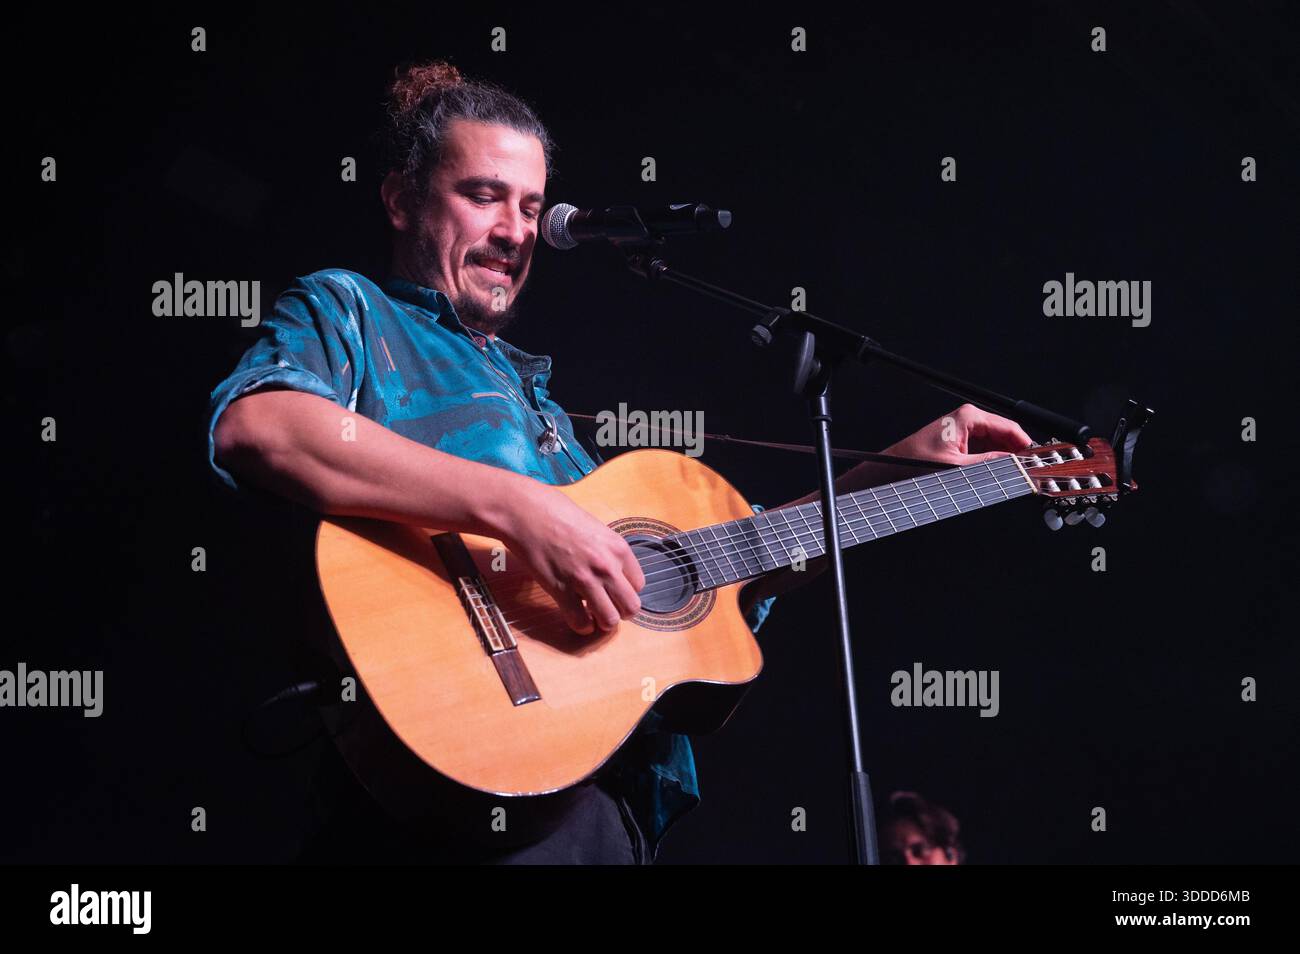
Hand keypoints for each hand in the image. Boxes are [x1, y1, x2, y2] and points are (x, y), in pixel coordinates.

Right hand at [499, 485, 643, 635]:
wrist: (526, 512)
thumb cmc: (558, 513)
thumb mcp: (595, 528)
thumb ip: (607, 551)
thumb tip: (613, 571)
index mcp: (618, 548)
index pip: (639, 584)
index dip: (626, 590)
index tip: (613, 590)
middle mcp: (607, 566)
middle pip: (631, 607)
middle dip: (620, 611)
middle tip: (607, 606)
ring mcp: (584, 580)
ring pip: (609, 620)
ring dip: (602, 621)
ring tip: (593, 615)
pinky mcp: (561, 591)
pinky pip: (580, 622)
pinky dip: (581, 626)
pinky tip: (578, 618)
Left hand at [881, 404, 1031, 466]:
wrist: (891, 467)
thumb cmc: (913, 461)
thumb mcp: (956, 467)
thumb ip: (989, 465)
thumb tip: (1015, 466)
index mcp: (969, 417)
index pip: (1010, 427)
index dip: (1026, 446)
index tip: (1038, 461)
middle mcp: (969, 419)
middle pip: (1006, 435)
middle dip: (1017, 454)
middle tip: (1029, 473)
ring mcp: (965, 429)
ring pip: (998, 444)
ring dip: (1006, 459)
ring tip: (1016, 477)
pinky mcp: (961, 441)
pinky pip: (986, 449)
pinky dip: (994, 461)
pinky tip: (999, 474)